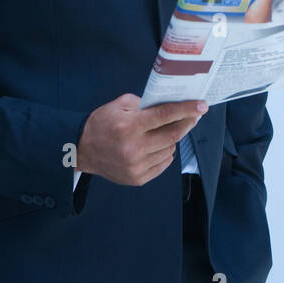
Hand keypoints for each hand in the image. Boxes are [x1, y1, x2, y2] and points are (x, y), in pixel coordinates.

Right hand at [76, 94, 206, 185]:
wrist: (82, 150)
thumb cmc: (102, 123)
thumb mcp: (120, 105)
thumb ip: (145, 104)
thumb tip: (171, 104)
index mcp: (128, 126)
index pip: (165, 116)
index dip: (186, 110)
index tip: (202, 106)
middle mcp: (134, 148)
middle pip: (172, 135)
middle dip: (187, 123)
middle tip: (194, 116)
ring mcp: (136, 166)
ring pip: (170, 150)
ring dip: (173, 138)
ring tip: (165, 131)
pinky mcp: (137, 178)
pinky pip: (163, 163)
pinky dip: (165, 152)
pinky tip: (157, 145)